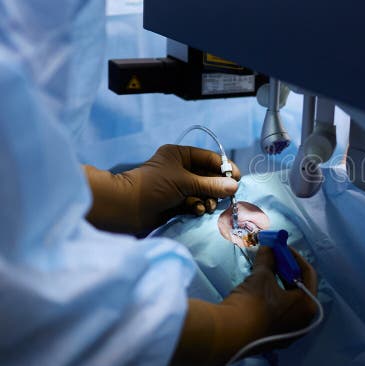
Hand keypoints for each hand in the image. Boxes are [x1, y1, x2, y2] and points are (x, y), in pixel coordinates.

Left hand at [84, 144, 240, 233]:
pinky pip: (195, 201)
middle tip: (226, 196)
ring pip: (203, 191)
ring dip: (208, 198)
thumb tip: (234, 186)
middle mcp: (180, 169)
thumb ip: (211, 185)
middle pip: (208, 176)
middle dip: (216, 187)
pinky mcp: (176, 202)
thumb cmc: (153, 186)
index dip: (224, 167)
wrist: (127, 207)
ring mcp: (178, 186)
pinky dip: (198, 206)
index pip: (209, 158)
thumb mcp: (185, 182)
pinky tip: (196, 209)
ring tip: (208, 206)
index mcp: (180, 155)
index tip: (237, 178)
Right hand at [229, 246, 318, 340]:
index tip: (282, 247)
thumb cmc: (253, 303)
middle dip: (286, 271)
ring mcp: (288, 332)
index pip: (308, 274)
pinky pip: (279, 313)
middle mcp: (303, 322)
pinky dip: (273, 299)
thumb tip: (268, 246)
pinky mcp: (274, 338)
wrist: (228, 335)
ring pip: (288, 302)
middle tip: (274, 257)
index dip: (294, 257)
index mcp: (308, 306)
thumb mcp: (261, 276)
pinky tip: (260, 290)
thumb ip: (268, 259)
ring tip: (265, 271)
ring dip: (279, 284)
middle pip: (299, 289)